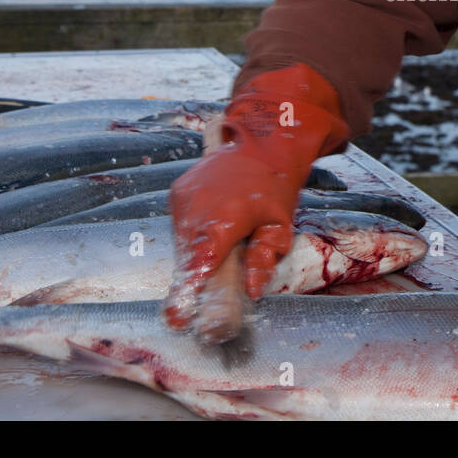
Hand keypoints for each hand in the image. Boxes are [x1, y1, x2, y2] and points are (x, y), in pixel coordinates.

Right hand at [163, 63, 349, 334]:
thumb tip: (251, 291)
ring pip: (181, 240)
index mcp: (225, 217)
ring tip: (213, 254)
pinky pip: (180, 223)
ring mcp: (183, 197)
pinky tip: (210, 228)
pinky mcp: (177, 192)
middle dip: (191, 279)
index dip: (189, 287)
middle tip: (188, 309)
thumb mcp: (280, 226)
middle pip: (187, 255)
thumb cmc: (275, 187)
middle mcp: (197, 206)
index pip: (201, 259)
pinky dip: (191, 234)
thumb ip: (264, 258)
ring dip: (193, 254)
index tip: (177, 316)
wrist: (260, 142)